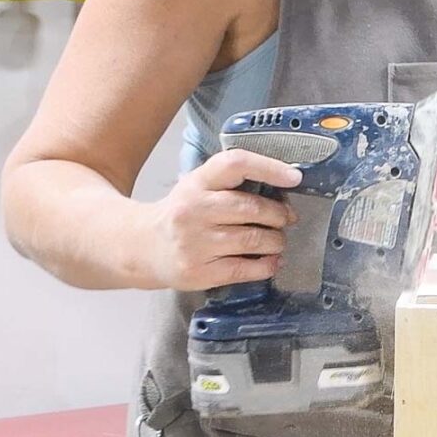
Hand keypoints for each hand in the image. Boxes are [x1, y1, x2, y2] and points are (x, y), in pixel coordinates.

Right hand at [144, 150, 302, 290]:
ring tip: (278, 240)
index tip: (295, 177)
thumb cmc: (182, 213)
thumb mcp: (198, 187)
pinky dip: (267, 265)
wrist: (142, 247)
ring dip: (276, 240)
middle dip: (279, 215)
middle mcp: (193, 210)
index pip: (235, 164)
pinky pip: (245, 269)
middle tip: (288, 218)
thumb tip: (284, 185)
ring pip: (253, 239)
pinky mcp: (199, 272)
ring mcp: (194, 243)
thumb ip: (232, 183)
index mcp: (197, 183)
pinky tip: (272, 261)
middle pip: (251, 208)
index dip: (269, 168)